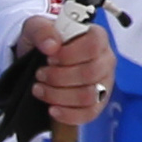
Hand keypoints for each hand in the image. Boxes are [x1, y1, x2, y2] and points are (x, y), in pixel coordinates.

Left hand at [25, 16, 117, 141]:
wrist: (40, 60)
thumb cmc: (44, 41)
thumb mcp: (35, 27)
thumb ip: (41, 30)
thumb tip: (51, 45)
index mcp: (97, 37)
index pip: (93, 46)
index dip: (69, 54)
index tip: (50, 57)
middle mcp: (105, 60)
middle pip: (90, 73)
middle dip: (58, 77)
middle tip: (40, 74)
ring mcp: (104, 83)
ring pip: (88, 96)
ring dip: (58, 95)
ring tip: (39, 89)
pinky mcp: (98, 103)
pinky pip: (89, 114)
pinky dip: (68, 114)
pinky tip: (52, 109)